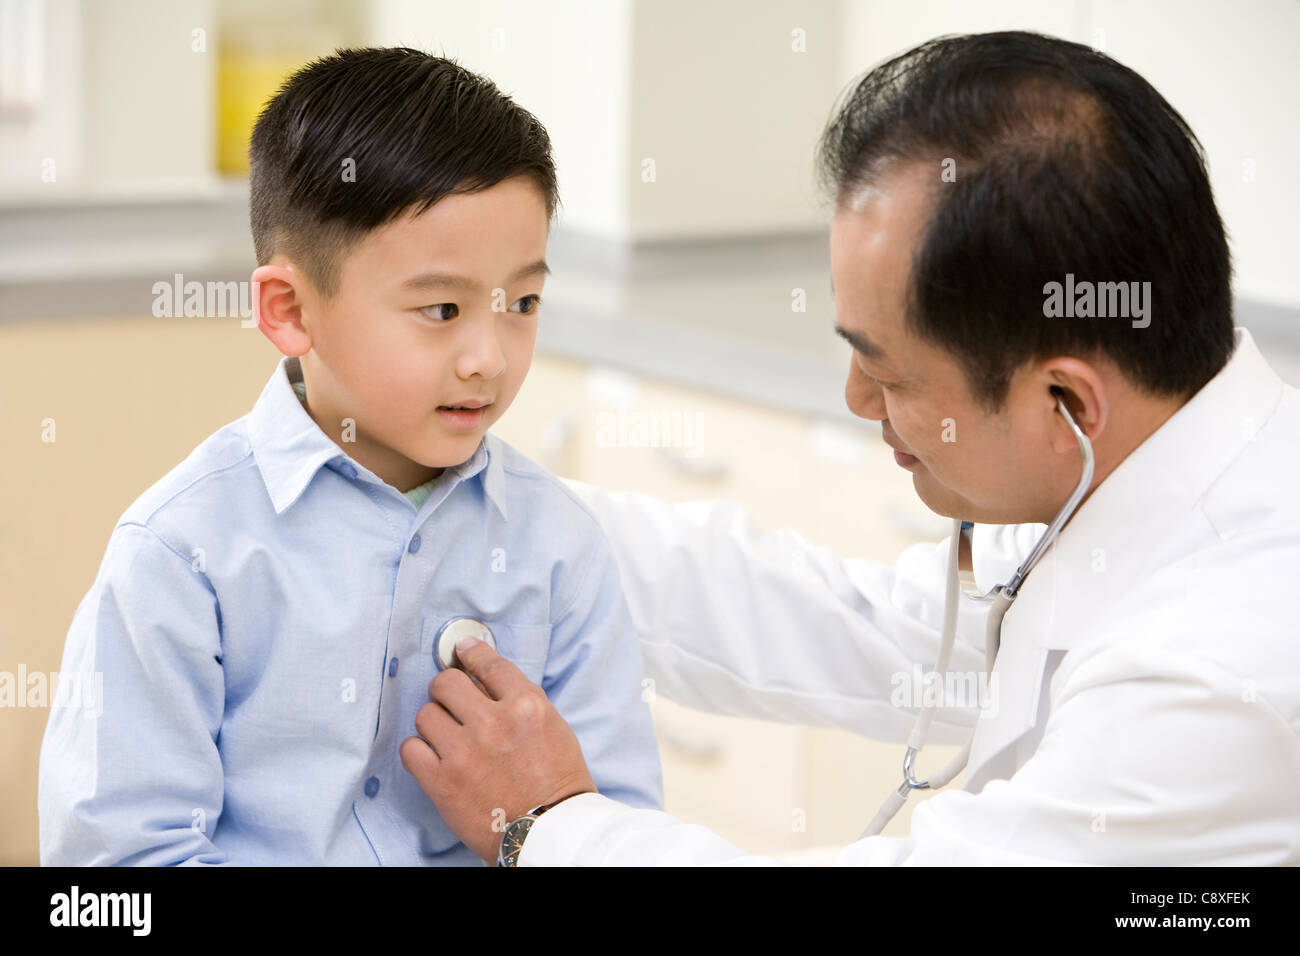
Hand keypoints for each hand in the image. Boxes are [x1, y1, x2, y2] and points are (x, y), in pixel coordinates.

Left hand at [400, 635, 596, 863]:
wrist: (550, 831)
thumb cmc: (557, 781)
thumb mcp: (553, 726)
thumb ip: (520, 700)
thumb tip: (483, 679)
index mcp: (526, 706)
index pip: (488, 663)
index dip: (470, 653)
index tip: (461, 651)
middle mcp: (493, 722)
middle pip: (447, 682)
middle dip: (448, 690)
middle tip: (452, 703)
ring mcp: (465, 752)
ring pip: (426, 713)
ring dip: (435, 723)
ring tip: (448, 738)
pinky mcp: (443, 782)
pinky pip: (410, 749)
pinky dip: (419, 751)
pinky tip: (434, 758)